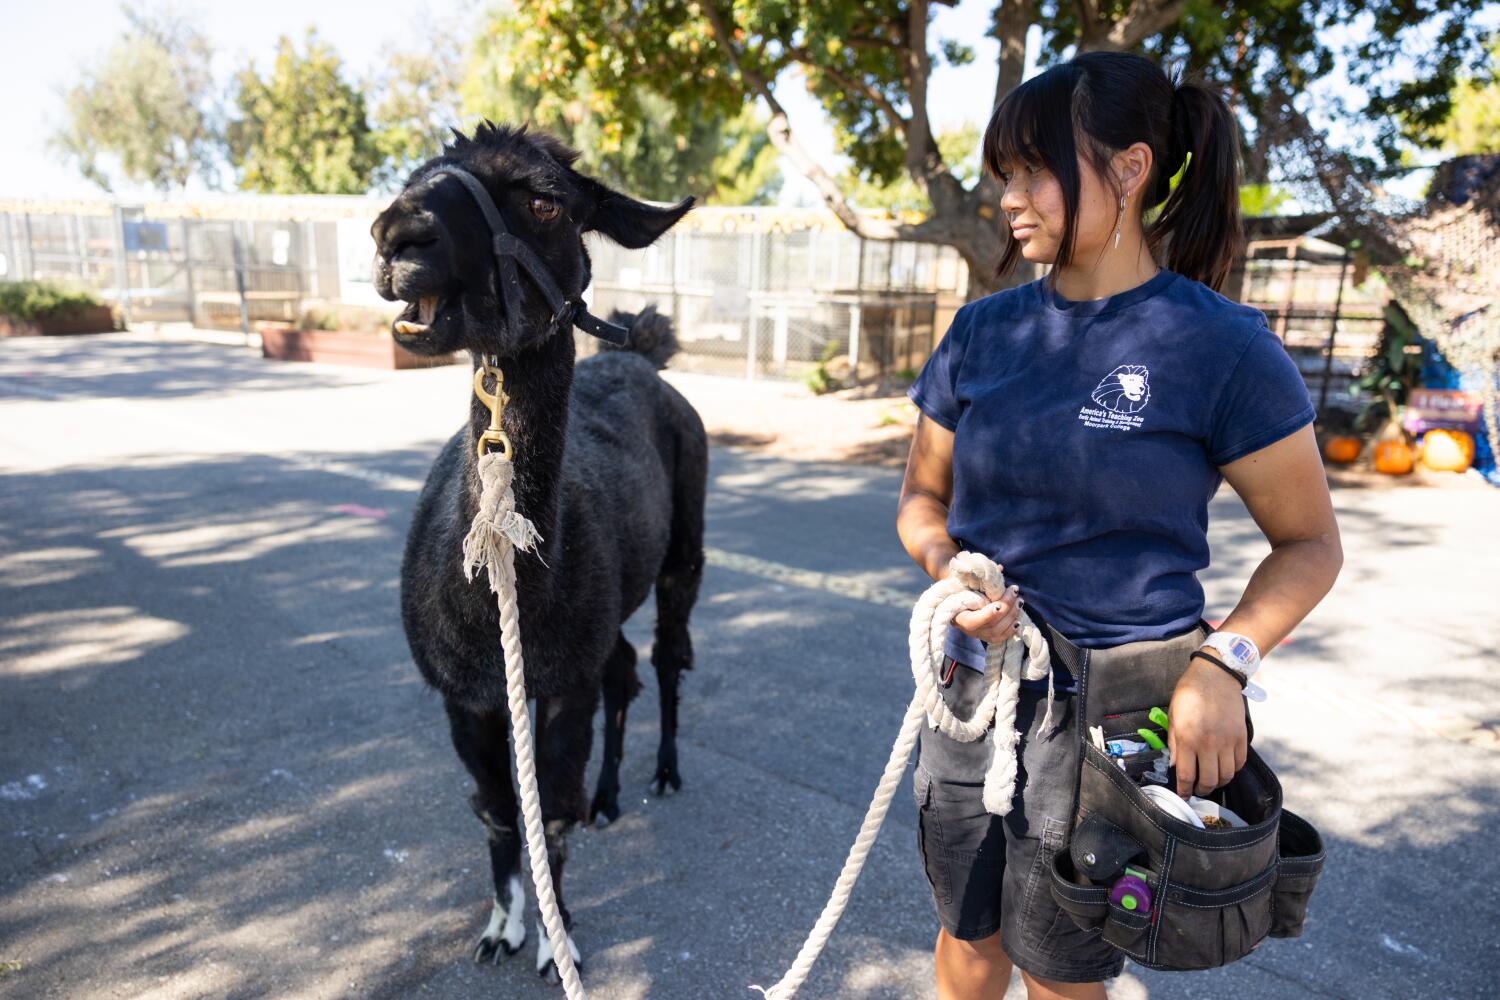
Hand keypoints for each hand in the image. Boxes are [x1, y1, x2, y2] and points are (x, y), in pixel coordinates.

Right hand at [951, 584, 1022, 644]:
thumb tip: (1000, 568)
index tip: (998, 603)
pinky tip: (1018, 619)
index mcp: (958, 616)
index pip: (973, 621)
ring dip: (1012, 616)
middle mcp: (967, 629)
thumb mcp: (965, 581)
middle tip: (1014, 592)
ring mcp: (978, 635)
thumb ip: (980, 577)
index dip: (988, 615)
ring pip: (998, 632)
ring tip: (1019, 601)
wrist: (954, 599)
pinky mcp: (987, 637)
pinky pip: (1001, 638)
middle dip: (1006, 608)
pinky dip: (1011, 629)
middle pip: (990, 625)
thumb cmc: (960, 588)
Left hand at [1167, 651, 1247, 797]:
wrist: (1216, 676)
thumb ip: (1174, 743)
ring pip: (1226, 775)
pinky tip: (1224, 768)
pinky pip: (1239, 763)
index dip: (1184, 790)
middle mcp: (1209, 743)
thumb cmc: (1190, 694)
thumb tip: (1174, 765)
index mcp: (1188, 738)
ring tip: (1211, 781)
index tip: (1183, 796)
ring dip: (1218, 783)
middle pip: (1209, 780)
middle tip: (1197, 790)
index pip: (1186, 775)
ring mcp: (1227, 741)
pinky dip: (1232, 770)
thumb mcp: (1173, 716)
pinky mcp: (1241, 737)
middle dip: (1202, 790)